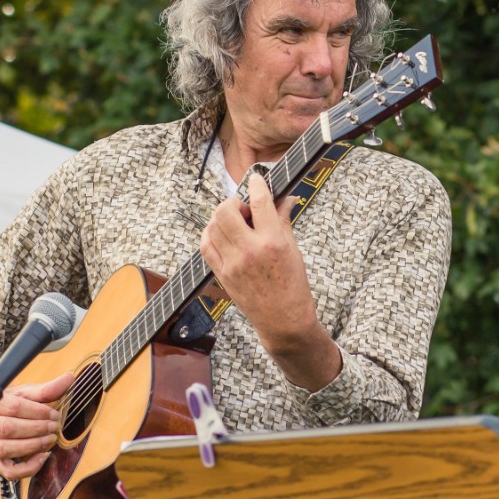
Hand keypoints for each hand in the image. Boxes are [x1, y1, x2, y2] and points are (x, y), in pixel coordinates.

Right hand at [0, 372, 74, 479]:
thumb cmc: (7, 404)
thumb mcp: (25, 394)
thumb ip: (46, 389)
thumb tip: (69, 378)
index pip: (14, 407)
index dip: (38, 412)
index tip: (54, 414)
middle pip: (10, 428)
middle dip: (38, 428)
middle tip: (55, 426)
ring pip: (6, 449)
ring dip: (33, 445)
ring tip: (51, 439)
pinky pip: (8, 471)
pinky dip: (27, 467)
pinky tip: (42, 457)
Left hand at [199, 173, 341, 390]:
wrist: (283, 320)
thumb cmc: (293, 286)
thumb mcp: (293, 250)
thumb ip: (283, 220)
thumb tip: (284, 197)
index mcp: (273, 242)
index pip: (260, 202)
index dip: (257, 184)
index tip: (257, 178)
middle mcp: (250, 251)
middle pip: (226, 210)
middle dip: (233, 202)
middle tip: (244, 210)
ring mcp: (232, 263)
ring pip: (213, 226)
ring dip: (221, 217)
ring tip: (235, 223)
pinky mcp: (221, 274)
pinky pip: (205, 245)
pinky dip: (210, 234)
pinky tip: (222, 234)